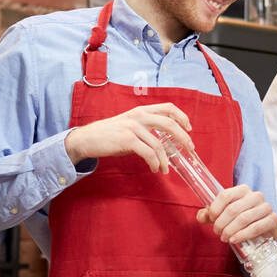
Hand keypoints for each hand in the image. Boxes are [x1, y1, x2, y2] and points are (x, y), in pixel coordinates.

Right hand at [64, 103, 192, 172]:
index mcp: (142, 110)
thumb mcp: (130, 124)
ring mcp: (133, 127)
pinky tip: (155, 168)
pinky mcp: (127, 140)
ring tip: (165, 169)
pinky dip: (155, 163)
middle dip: (183, 137)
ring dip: (165, 159)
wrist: (87, 139)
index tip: (189, 128)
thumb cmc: (110, 134)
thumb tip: (166, 140)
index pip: (168, 107)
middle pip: (169, 123)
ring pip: (158, 144)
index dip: (182, 117)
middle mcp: (139, 116)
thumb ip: (147, 127)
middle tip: (190, 149)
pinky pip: (148, 153)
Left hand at [196, 184, 276, 244]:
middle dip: (221, 223)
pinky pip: (256, 227)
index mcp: (242, 190)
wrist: (264, 228)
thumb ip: (210, 215)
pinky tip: (235, 239)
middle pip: (233, 209)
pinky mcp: (273, 219)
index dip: (215, 208)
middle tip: (218, 233)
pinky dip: (243, 235)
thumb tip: (201, 216)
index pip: (225, 195)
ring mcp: (266, 207)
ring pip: (244, 218)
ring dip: (230, 230)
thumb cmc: (242, 218)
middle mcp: (255, 196)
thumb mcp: (224, 215)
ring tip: (225, 238)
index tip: (211, 219)